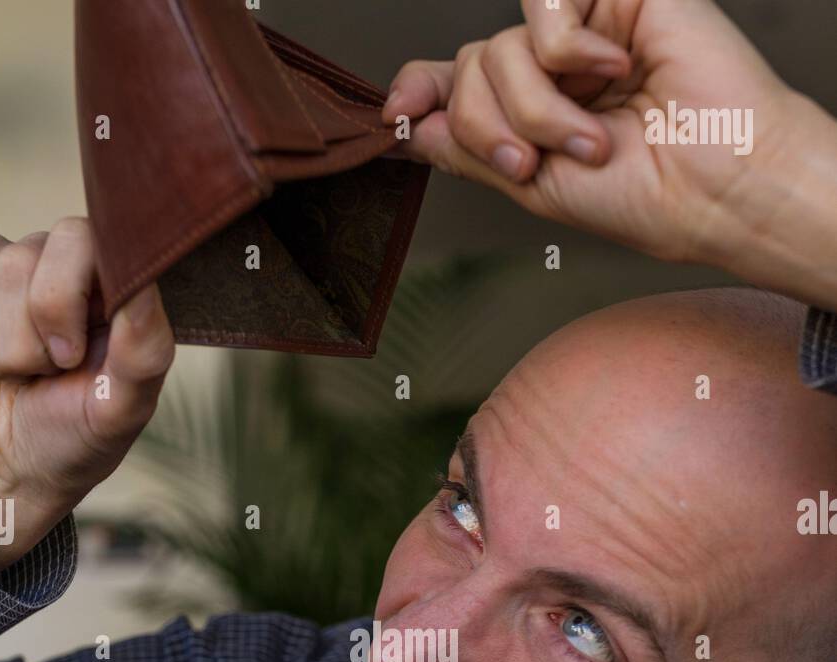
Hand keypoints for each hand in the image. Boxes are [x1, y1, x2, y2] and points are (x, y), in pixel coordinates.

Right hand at [0, 217, 174, 576]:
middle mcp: (63, 269)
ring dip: (7, 346)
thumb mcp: (121, 410)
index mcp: (111, 289)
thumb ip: (145, 351)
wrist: (8, 471)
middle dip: (38, 324)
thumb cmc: (73, 439)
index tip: (73, 354)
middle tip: (54, 368)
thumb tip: (147, 285)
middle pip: (33, 250)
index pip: (91, 237)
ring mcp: (10, 272)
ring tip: (25, 374)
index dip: (71, 290)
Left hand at [384, 0, 800, 270]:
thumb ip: (470, 149)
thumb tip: (410, 126)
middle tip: (535, 163)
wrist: (714, 185)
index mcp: (535, 110)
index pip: (459, 83)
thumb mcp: (533, 185)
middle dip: (491, 128)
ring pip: (498, 48)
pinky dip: (568, 54)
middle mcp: (554, 66)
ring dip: (536, 108)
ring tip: (592, 137)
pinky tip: (615, 72)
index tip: (396, 113)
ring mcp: (582, 28)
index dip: (419, 90)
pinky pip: (542, 10)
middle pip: (469, 69)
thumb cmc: (644, 196)